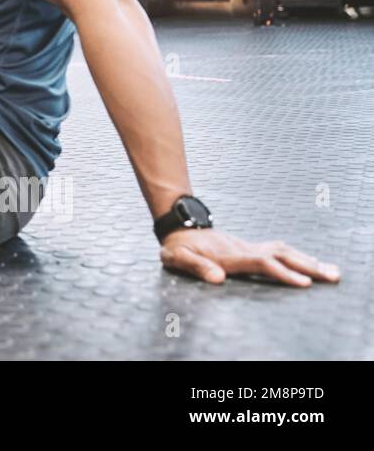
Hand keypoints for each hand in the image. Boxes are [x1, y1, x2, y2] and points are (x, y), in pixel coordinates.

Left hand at [160, 228, 339, 286]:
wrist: (178, 227)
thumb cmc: (177, 247)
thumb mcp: (178, 258)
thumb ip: (196, 267)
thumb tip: (218, 279)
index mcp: (230, 255)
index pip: (262, 263)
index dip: (283, 273)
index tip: (304, 283)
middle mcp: (244, 249)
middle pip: (281, 254)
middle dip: (308, 266)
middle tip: (333, 275)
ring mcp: (248, 246)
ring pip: (283, 250)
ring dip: (307, 260)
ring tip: (331, 271)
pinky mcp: (250, 248)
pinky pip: (279, 251)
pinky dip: (297, 256)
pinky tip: (310, 263)